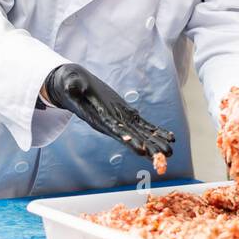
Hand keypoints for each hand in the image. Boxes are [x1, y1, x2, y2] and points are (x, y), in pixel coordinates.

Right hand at [42, 64, 173, 159]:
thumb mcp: (69, 82)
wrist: (73, 86)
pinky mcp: (125, 114)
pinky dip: (156, 131)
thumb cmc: (70, 84)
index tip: (141, 150)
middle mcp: (111, 123)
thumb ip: (71, 86)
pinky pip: (143, 125)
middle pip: (132, 137)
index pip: (115, 131)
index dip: (129, 140)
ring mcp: (120, 120)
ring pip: (140, 134)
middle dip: (148, 147)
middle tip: (163, 156)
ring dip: (155, 142)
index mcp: (98, 118)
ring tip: (169, 151)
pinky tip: (169, 137)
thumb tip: (70, 85)